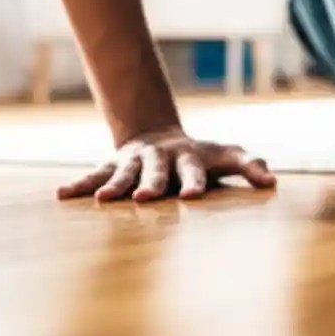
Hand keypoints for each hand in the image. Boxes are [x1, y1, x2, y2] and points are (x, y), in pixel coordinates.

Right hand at [57, 128, 276, 201]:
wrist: (159, 135)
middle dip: (149, 183)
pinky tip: (62, 195)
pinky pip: (95, 173)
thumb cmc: (202, 156)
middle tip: (144, 198)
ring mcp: (135, 160)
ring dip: (114, 185)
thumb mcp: (226, 157)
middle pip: (155, 170)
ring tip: (102, 200)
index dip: (194, 182)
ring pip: (123, 172)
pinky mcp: (114, 165)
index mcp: (189, 157)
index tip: (192, 197)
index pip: (194, 170)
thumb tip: (272, 180)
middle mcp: (160, 157)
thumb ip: (248, 166)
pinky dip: (80, 183)